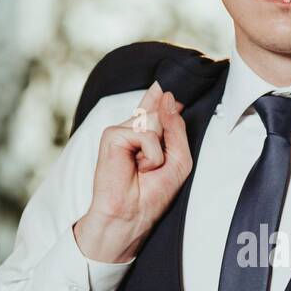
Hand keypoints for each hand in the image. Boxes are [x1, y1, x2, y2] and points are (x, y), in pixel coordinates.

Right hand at [74, 81, 190, 263]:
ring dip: (159, 152)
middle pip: (161, 110)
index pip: (159, 105)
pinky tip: (137, 168)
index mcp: (150, 135)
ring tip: (146, 169)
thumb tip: (167, 97)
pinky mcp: (112, 135)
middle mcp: (135, 129)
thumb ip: (176, 129)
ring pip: (154, 121)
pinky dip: (150, 155)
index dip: (166, 91)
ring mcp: (122, 130)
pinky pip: (145, 134)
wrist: (131, 215)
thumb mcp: (178, 160)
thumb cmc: (153, 194)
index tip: (170, 75)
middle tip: (155, 164)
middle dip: (170, 130)